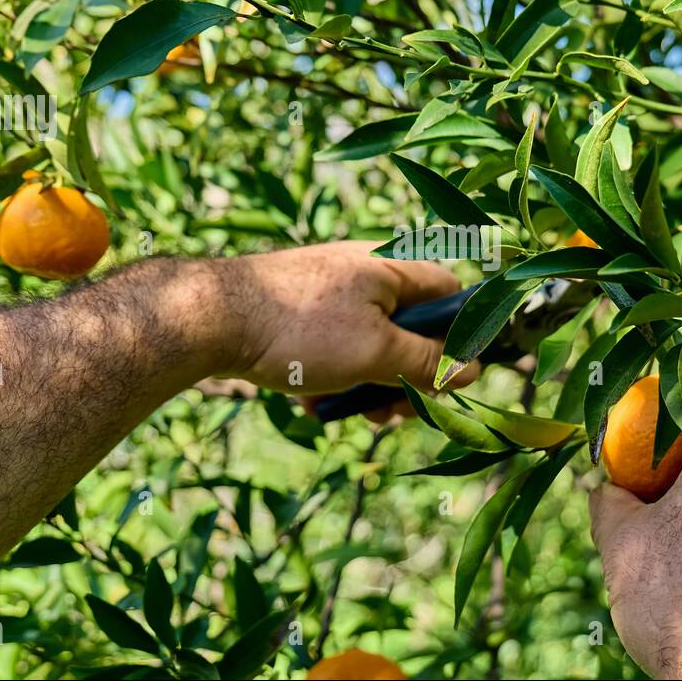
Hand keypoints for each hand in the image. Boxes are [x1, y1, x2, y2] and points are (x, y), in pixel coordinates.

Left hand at [217, 241, 479, 401]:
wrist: (210, 319)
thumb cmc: (300, 328)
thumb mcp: (375, 352)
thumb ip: (428, 362)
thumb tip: (471, 370)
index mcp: (390, 266)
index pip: (449, 292)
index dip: (458, 335)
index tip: (448, 376)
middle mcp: (362, 272)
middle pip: (410, 326)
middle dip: (409, 373)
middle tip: (398, 409)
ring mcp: (328, 292)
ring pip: (370, 343)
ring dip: (370, 383)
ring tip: (355, 413)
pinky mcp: (299, 313)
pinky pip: (334, 347)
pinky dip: (333, 376)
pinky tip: (314, 403)